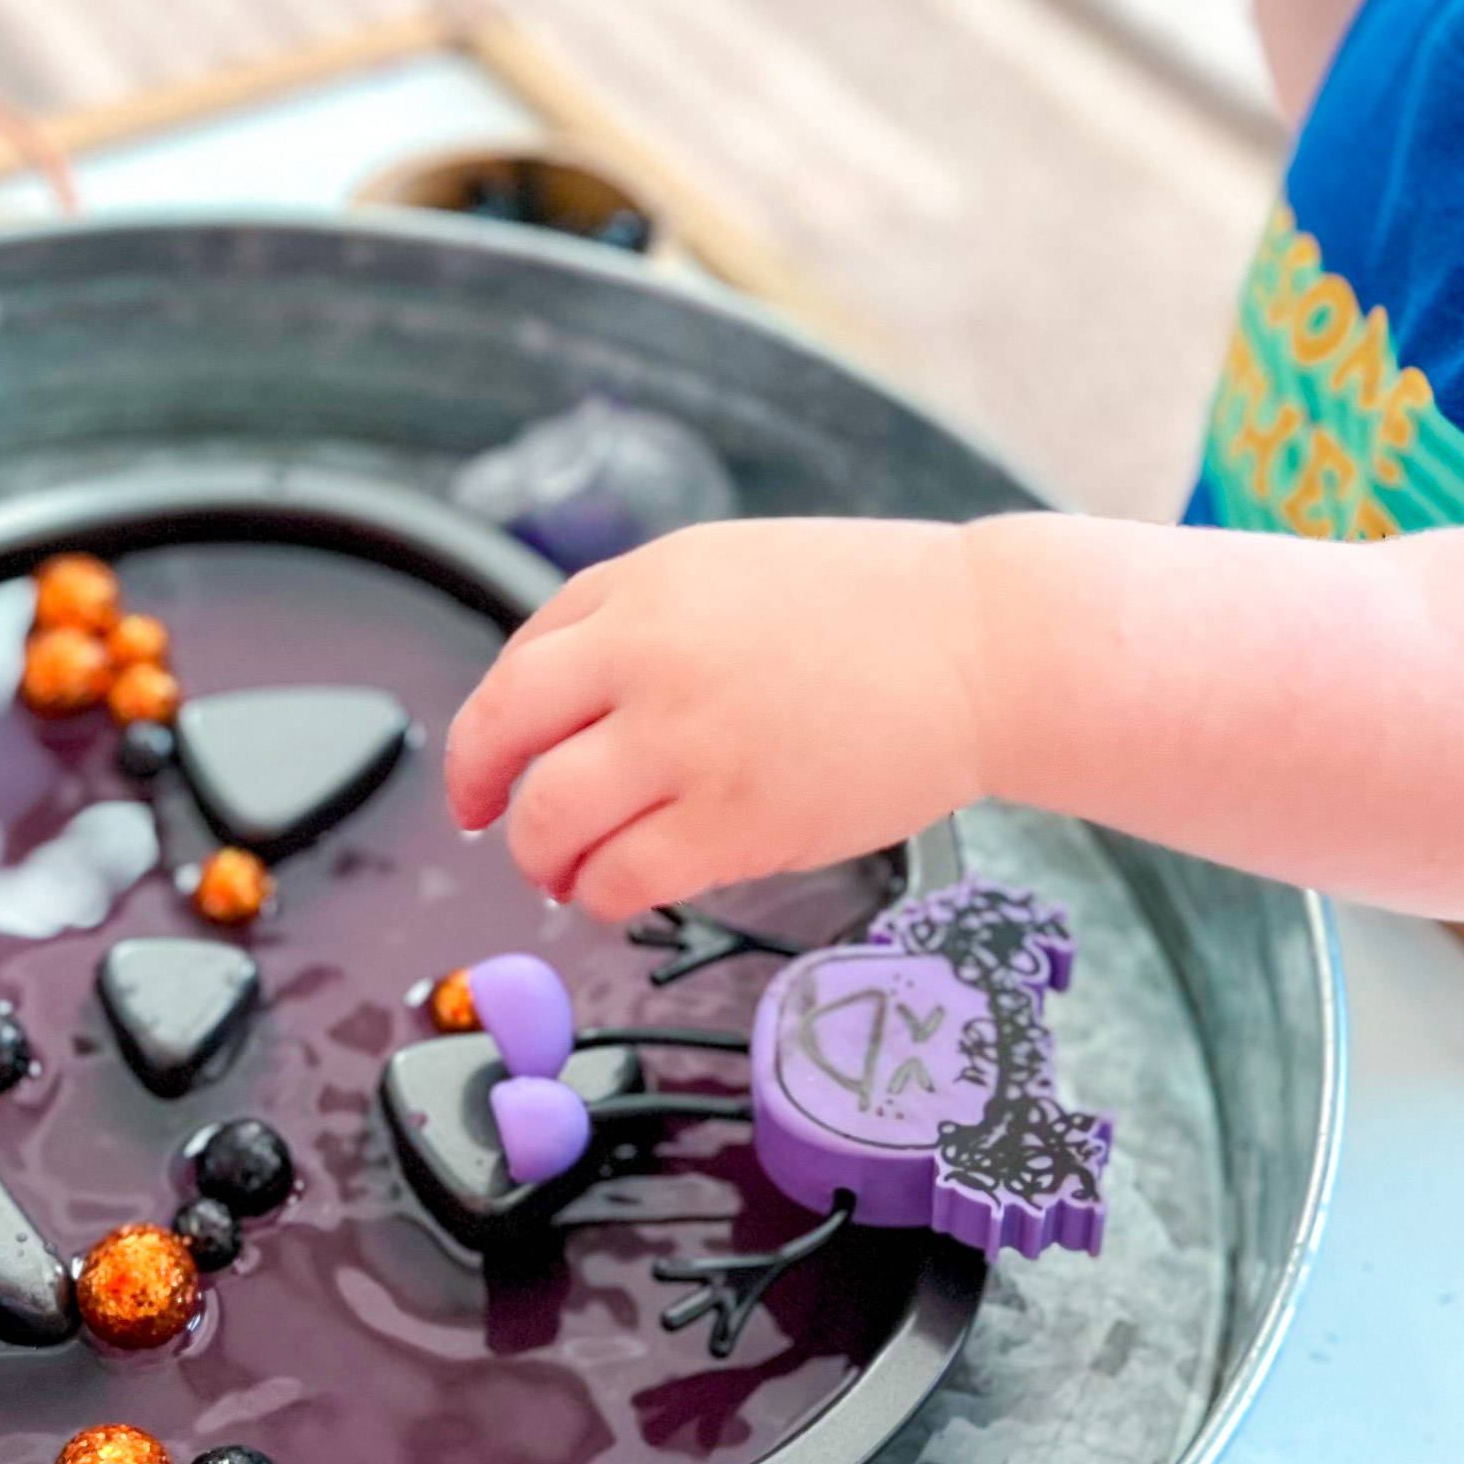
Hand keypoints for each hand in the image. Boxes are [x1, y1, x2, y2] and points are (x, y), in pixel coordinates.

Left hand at [443, 520, 986, 919]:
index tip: (480, 770)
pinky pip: (624, 879)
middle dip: (482, 796)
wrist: (983, 646)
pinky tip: (620, 892)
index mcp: (643, 587)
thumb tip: (558, 693)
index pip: (516, 664)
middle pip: (504, 741)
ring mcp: (688, 745)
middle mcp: (649, 660)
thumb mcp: (730, 567)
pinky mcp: (737, 823)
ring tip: (565, 871)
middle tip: (495, 827)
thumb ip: (637, 614)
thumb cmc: (874, 609)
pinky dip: (603, 896)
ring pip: (551, 822)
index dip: (483, 731)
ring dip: (543, 859)